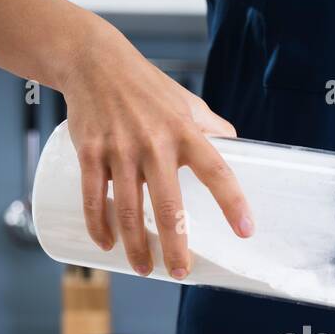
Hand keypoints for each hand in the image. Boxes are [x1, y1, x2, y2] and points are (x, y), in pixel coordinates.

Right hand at [59, 26, 253, 275]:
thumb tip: (238, 148)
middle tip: (180, 273)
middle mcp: (153, 143)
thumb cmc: (146, 86)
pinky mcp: (89, 152)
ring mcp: (118, 149)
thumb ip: (211, 128)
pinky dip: (98, 225)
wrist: (93, 60)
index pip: (216, 171)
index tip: (245, 231)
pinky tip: (107, 245)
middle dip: (175, 245)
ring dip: (135, 246)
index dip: (233, 203)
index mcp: (184, 132)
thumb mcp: (187, 102)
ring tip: (144, 269)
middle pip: (167, 205)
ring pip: (126, 209)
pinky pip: (92, 197)